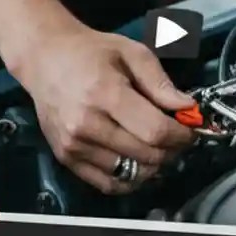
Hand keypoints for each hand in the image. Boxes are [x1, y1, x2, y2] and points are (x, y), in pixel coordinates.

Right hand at [11, 25, 195, 194]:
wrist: (45, 58)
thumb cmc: (91, 52)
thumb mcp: (132, 53)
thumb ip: (161, 83)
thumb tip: (188, 109)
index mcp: (105, 94)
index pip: (155, 131)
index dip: (181, 136)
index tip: (190, 130)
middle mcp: (86, 124)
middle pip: (146, 155)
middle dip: (172, 150)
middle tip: (177, 138)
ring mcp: (74, 145)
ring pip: (130, 173)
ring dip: (154, 166)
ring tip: (158, 148)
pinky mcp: (66, 158)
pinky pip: (108, 184)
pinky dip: (130, 179)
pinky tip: (138, 163)